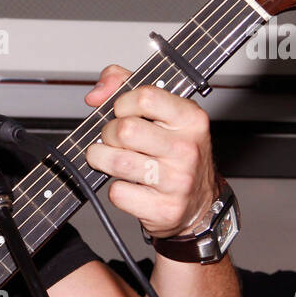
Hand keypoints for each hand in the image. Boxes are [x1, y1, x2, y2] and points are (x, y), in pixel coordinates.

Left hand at [82, 64, 217, 239]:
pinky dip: (115, 190)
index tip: (121, 112)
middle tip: (114, 140)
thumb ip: (127, 87)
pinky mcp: (164, 209)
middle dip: (108, 134)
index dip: (121, 103)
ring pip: (117, 162)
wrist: (199, 203)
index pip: (144, 97)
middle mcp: (187, 149)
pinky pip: (118, 193)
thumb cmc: (176, 154)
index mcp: (191, 119)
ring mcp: (177, 181)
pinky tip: (128, 185)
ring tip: (109, 159)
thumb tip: (96, 94)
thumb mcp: (163, 114)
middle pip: (125, 130)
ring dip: (102, 160)